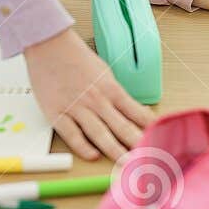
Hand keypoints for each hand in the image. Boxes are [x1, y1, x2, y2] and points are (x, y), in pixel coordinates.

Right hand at [24, 27, 153, 160]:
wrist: (48, 44)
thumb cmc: (76, 57)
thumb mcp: (104, 73)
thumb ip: (116, 95)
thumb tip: (134, 113)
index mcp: (111, 89)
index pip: (137, 113)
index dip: (149, 130)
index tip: (160, 141)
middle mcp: (97, 100)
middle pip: (122, 127)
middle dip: (137, 145)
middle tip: (150, 160)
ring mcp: (77, 107)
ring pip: (100, 134)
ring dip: (115, 151)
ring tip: (127, 164)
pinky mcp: (56, 113)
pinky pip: (72, 134)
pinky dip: (83, 146)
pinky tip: (93, 155)